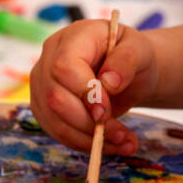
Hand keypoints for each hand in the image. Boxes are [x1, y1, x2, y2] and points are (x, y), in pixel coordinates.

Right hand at [30, 19, 160, 151]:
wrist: (126, 70)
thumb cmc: (131, 56)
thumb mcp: (140, 50)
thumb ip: (126, 61)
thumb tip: (108, 83)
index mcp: (72, 38)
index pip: (64, 67)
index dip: (84, 93)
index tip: (107, 111)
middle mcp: (49, 59)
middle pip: (54, 97)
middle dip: (88, 123)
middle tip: (121, 133)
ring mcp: (42, 84)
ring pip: (54, 120)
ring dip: (89, 139)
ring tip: (124, 142)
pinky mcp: (45, 107)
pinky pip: (57, 131)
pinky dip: (84, 143)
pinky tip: (110, 144)